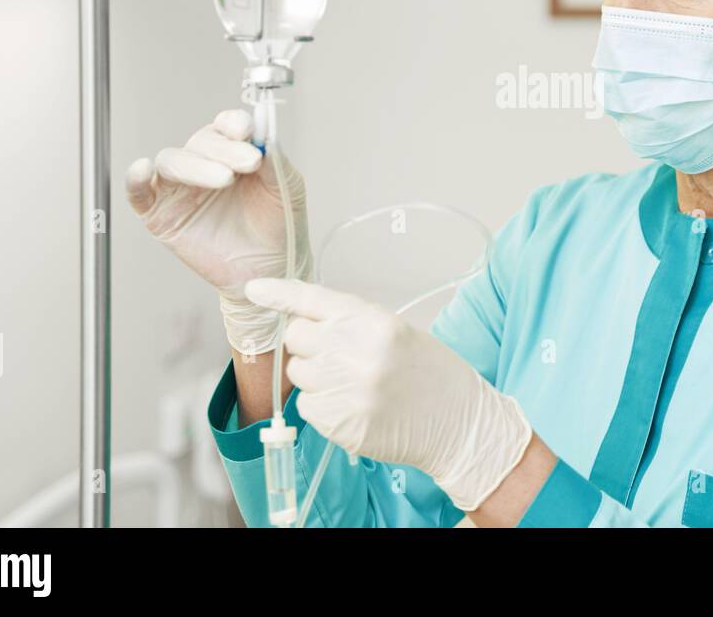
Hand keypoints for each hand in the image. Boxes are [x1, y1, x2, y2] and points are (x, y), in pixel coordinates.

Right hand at [126, 109, 310, 353]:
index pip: (226, 126)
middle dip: (224, 149)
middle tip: (249, 162)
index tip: (247, 130)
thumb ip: (275, 162)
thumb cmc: (277, 226)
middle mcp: (205, 164)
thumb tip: (265, 137)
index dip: (234, 123)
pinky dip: (135, 180)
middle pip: (201, 141)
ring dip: (196, 165)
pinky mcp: (160, 214)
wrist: (268, 271)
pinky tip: (143, 170)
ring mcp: (180, 189)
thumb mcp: (286, 190)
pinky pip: (138, 193)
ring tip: (224, 179)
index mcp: (234, 152)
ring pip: (172, 161)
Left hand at [246, 278, 532, 511]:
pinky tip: (355, 406)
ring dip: (316, 377)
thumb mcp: (395, 331)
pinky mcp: (339, 424)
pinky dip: (324, 406)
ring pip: (298, 373)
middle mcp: (354, 352)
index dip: (278, 293)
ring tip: (354, 384)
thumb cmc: (429, 372)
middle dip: (309, 343)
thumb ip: (350, 323)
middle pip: (296, 337)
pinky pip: (309, 407)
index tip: (253, 289)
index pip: (311, 300)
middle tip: (339, 354)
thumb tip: (302, 321)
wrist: (459, 422)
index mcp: (371, 321)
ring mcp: (345, 390)